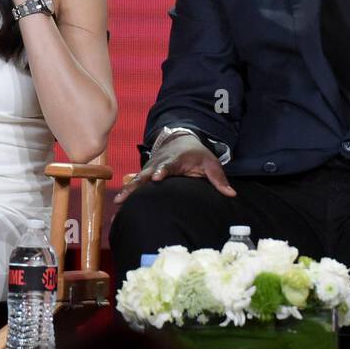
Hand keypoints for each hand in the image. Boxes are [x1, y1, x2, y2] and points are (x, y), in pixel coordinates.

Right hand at [114, 134, 233, 203]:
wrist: (180, 140)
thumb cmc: (197, 155)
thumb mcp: (211, 163)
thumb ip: (219, 179)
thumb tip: (231, 194)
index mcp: (175, 160)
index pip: (168, 165)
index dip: (162, 171)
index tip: (157, 178)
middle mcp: (158, 164)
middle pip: (146, 174)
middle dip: (136, 185)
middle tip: (126, 195)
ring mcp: (149, 169)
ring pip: (136, 180)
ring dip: (127, 191)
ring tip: (118, 203)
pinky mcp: (144, 175)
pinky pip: (134, 185)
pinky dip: (126, 194)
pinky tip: (118, 208)